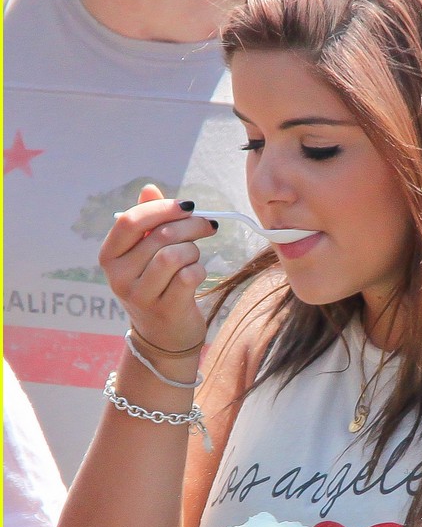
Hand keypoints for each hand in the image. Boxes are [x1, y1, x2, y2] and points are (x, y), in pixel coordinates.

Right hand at [99, 184, 216, 350]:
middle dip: (190, 227)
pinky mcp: (165, 310)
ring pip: (174, 255)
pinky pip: (188, 276)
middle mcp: (119, 277)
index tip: (187, 206)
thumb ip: (147, 221)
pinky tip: (197, 274)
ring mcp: (140, 296)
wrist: (163, 337)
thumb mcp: (144, 254)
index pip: (130, 221)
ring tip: (195, 257)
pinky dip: (199, 270)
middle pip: (159, 236)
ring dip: (193, 250)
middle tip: (207, 227)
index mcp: (109, 256)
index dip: (162, 208)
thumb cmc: (157, 286)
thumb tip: (149, 188)